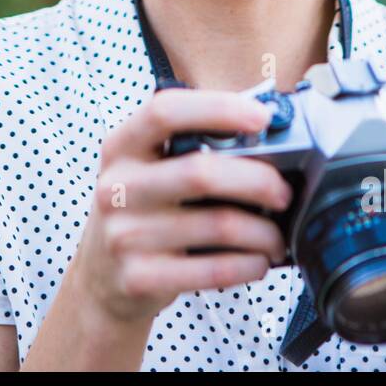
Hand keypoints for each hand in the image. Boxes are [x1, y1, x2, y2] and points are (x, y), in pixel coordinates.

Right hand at [70, 88, 291, 325]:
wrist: (101, 276)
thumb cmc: (141, 211)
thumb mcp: (147, 168)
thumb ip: (191, 147)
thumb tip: (267, 135)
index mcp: (121, 147)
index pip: (164, 112)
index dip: (217, 108)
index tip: (262, 117)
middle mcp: (116, 187)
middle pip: (201, 173)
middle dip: (259, 181)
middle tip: (284, 192)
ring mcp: (124, 235)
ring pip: (219, 226)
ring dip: (264, 232)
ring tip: (275, 236)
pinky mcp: (139, 277)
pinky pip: (214, 269)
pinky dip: (249, 264)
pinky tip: (256, 261)